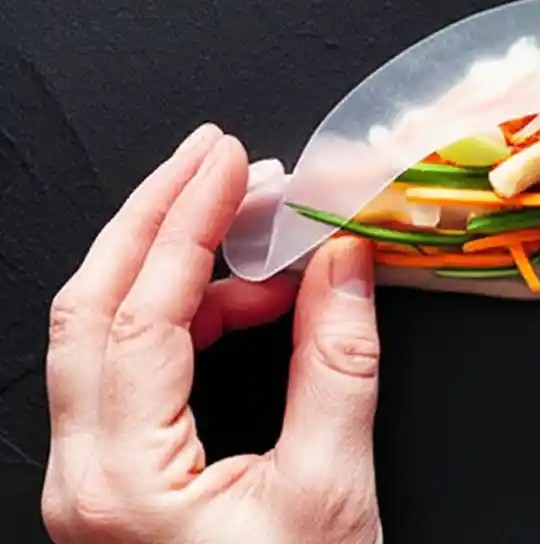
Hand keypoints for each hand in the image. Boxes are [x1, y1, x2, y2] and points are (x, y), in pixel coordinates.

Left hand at [42, 125, 382, 543]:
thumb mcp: (332, 493)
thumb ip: (337, 365)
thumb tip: (343, 263)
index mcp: (121, 483)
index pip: (140, 312)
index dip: (189, 221)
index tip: (233, 161)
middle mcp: (83, 478)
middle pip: (90, 308)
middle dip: (155, 218)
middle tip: (218, 159)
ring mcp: (91, 481)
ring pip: (102, 334)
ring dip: (174, 266)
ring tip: (260, 233)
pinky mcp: (116, 481)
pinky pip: (129, 370)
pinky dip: (185, 318)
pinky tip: (247, 302)